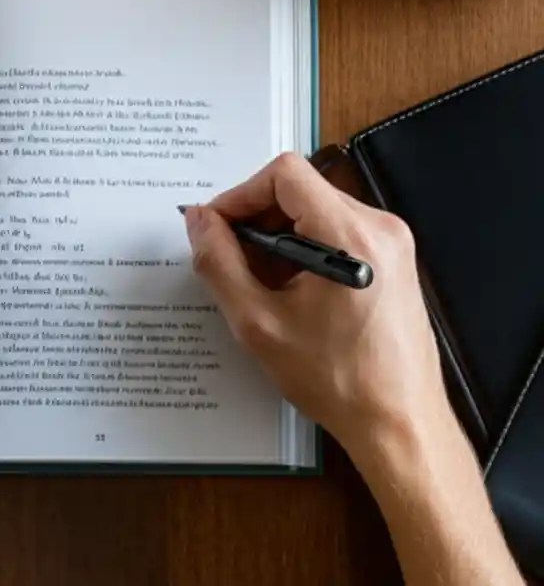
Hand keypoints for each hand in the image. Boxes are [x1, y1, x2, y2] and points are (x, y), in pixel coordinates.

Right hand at [183, 152, 452, 456]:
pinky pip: (336, 232)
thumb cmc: (338, 380)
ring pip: (315, 210)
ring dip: (277, 237)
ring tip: (260, 285)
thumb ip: (219, 262)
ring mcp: (391, 243)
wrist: (397, 421)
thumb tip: (199, 221)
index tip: (216, 228)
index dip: (239, 195)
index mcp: (350, 235)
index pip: (284, 174)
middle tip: (231, 261)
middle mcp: (378, 228)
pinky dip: (302, 249)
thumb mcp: (258, 322)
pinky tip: (288, 292)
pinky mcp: (392, 260)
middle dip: (255, 219)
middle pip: (299, 189)